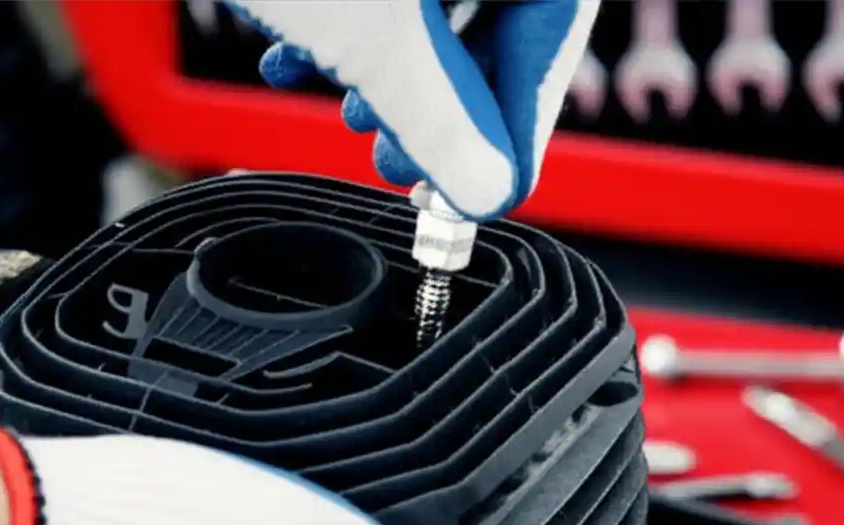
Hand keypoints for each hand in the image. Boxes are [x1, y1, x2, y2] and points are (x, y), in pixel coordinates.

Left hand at [231, 0, 600, 220]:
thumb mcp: (375, 30)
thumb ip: (441, 119)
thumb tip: (487, 187)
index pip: (553, 25)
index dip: (523, 121)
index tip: (487, 187)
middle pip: (497, 10)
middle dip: (440, 100)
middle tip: (404, 162)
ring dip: (386, 66)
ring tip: (344, 110)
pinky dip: (345, 17)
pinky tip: (291, 53)